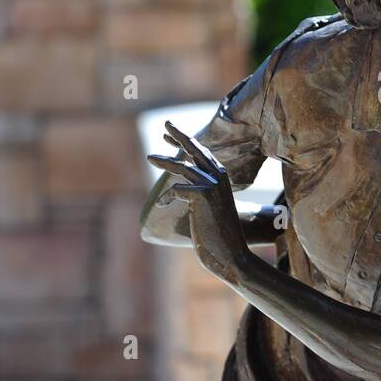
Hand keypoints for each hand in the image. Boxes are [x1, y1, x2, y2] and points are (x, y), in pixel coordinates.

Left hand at [147, 121, 249, 280]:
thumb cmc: (219, 237)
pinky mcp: (204, 196)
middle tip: (166, 125)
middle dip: (180, 136)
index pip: (202, 154)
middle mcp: (219, 178)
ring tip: (150, 157)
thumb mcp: (208, 211)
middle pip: (196, 150)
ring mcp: (213, 185)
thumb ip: (199, 197)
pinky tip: (162, 205)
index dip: (185, 143)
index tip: (168, 136)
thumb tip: (183, 193)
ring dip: (166, 162)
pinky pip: (178, 190)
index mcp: (222, 179)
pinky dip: (167, 197)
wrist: (230, 255)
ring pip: (184, 167)